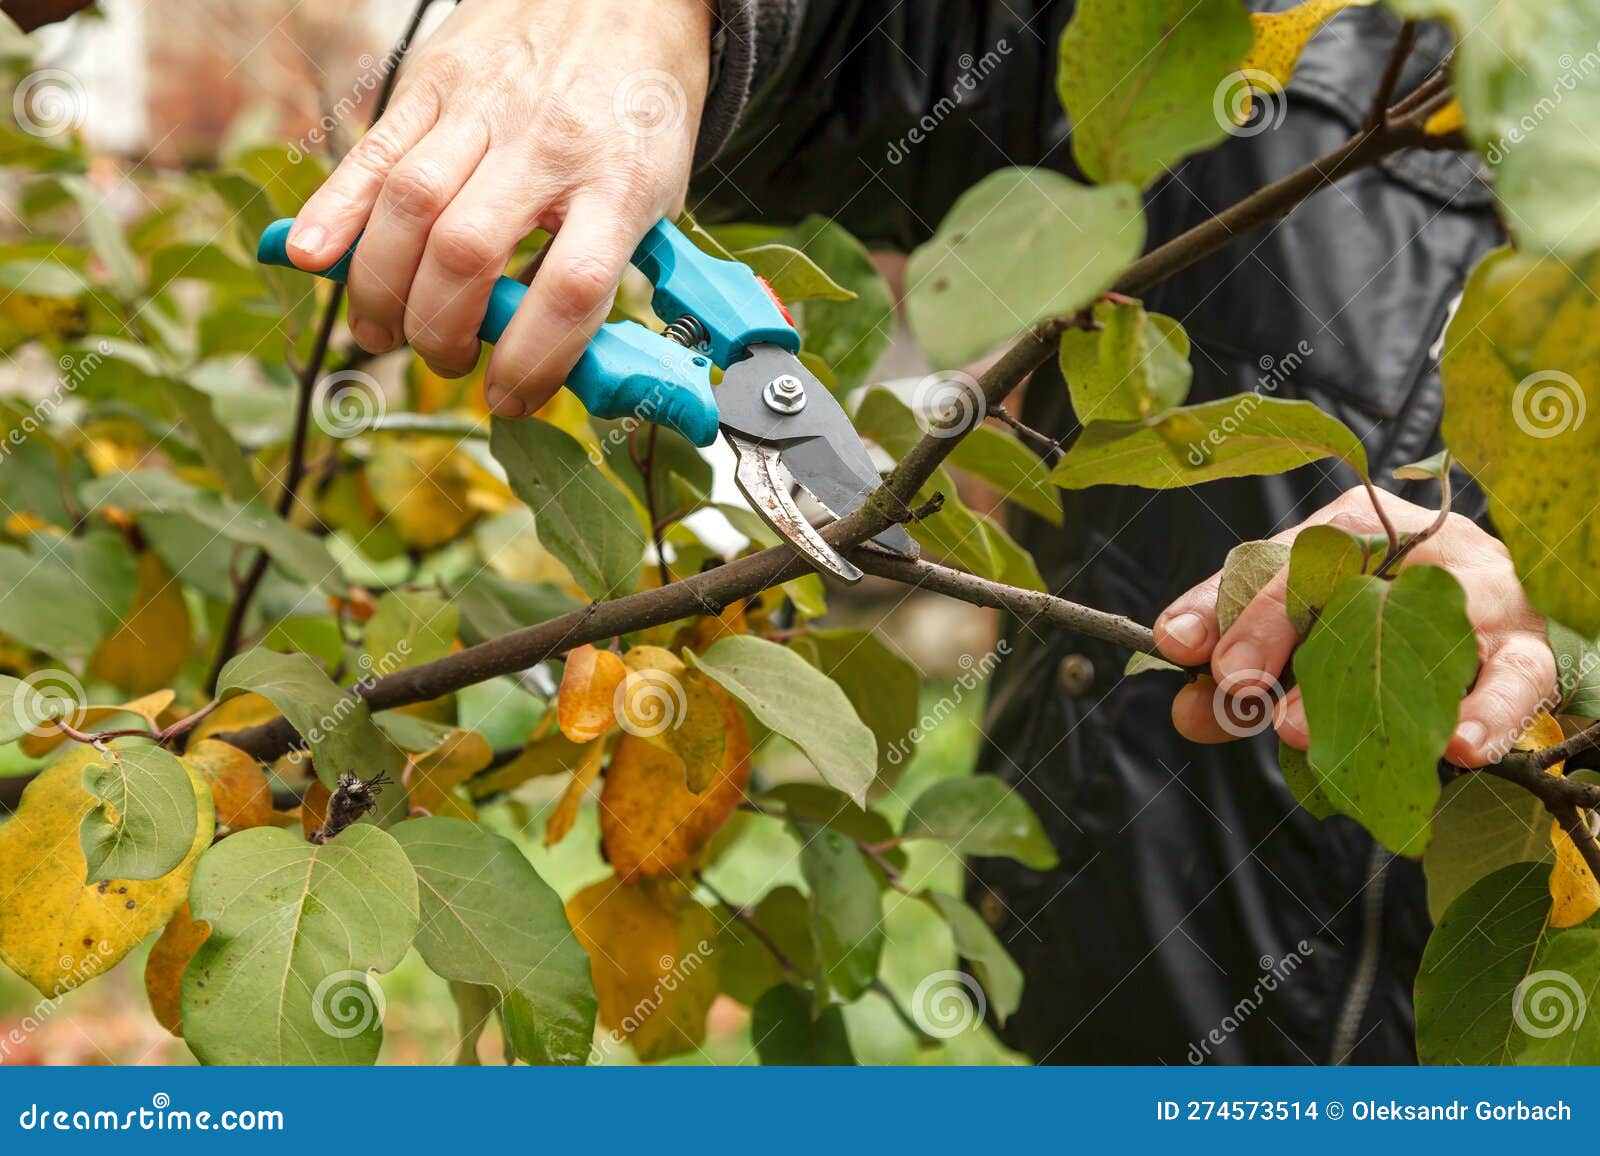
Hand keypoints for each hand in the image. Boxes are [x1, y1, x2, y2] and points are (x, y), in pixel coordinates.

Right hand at [286, 0, 713, 416]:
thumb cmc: (638, 113)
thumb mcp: (657, 194)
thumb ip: (608, 267)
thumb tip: (557, 359)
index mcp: (620, 184)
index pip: (570, 290)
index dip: (532, 360)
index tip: (509, 398)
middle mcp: (548, 146)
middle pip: (467, 252)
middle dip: (439, 330)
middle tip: (445, 361)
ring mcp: (486, 110)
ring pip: (410, 206)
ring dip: (381, 286)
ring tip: (380, 332)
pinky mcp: (435, 82)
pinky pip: (374, 150)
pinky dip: (332, 210)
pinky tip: (309, 258)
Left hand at [1153, 486, 1556, 766]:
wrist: (1514, 607)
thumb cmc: (1389, 616)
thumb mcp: (1311, 628)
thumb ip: (1247, 668)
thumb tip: (1188, 711)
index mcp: (1352, 531)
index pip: (1275, 560)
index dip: (1223, 605)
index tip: (1178, 645)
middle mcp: (1415, 550)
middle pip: (1339, 577)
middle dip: (1274, 629)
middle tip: (1232, 684)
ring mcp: (1479, 595)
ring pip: (1422, 624)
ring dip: (1359, 683)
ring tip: (1295, 728)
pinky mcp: (1532, 648)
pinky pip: (1516, 678)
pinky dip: (1487, 713)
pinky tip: (1456, 747)